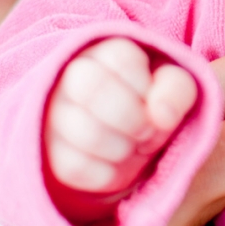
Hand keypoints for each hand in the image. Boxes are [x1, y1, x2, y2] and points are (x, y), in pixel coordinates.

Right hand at [44, 38, 198, 219]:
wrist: (127, 141)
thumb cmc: (151, 105)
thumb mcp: (175, 90)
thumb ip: (177, 91)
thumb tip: (161, 115)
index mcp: (104, 52)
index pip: (121, 59)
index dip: (145, 89)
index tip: (154, 106)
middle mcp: (69, 75)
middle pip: (92, 87)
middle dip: (132, 118)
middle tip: (145, 130)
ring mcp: (53, 113)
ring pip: (86, 132)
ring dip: (123, 148)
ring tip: (130, 146)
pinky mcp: (47, 152)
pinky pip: (75, 167)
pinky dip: (107, 174)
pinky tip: (113, 163)